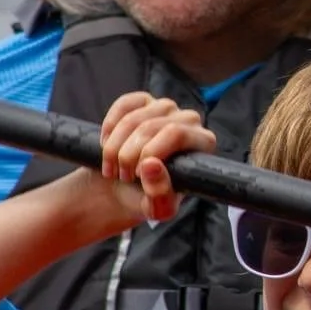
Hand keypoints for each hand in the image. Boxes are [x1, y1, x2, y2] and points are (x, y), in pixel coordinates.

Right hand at [99, 93, 215, 223]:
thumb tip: (151, 166)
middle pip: (152, 127)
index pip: (176, 134)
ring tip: (113, 168)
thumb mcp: (157, 209)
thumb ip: (160, 195)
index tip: (138, 175)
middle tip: (123, 175)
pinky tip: (107, 145)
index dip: (151, 152)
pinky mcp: (144, 100)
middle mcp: (189, 120)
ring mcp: (166, 107)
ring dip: (115, 147)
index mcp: (203, 143)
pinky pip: (123, 105)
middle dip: (129, 154)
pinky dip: (110, 127)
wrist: (126, 187)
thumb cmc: (149, 197)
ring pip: (133, 119)